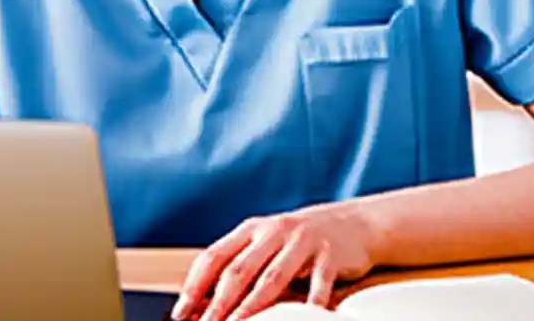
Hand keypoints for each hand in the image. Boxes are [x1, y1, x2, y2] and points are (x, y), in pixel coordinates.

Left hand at [172, 202, 379, 320]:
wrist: (352, 223)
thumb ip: (239, 268)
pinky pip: (318, 283)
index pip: (214, 256)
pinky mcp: (330, 254)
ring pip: (272, 278)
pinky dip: (309, 303)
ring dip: (252, 306)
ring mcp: (302, 241)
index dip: (195, 285)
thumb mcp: (267, 247)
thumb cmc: (299, 242)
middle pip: (239, 270)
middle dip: (218, 302)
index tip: (181, 311)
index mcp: (251, 229)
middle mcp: (273, 231)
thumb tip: (202, 303)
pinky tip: (303, 318)